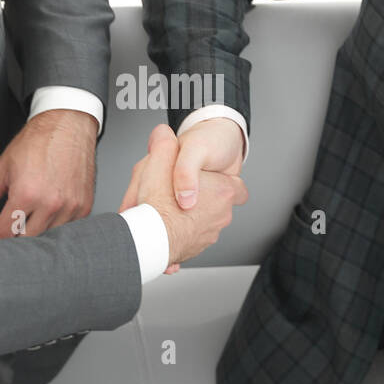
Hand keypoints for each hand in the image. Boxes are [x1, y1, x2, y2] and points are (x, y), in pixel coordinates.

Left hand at [0, 108, 98, 239]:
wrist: (67, 125)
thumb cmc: (36, 143)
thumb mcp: (0, 171)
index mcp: (26, 194)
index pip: (3, 235)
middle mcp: (51, 204)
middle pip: (26, 243)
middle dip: (12, 243)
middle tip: (5, 235)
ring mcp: (70, 208)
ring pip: (47, 241)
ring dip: (34, 237)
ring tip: (26, 224)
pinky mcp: (84, 208)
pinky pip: (66, 231)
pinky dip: (54, 229)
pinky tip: (46, 217)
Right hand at [119, 124, 247, 270]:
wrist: (146, 243)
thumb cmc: (158, 202)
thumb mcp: (162, 161)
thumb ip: (164, 146)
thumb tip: (162, 134)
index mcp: (223, 192)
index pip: (237, 188)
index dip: (225, 181)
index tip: (213, 181)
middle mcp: (220, 216)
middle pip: (217, 207)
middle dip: (202, 202)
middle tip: (181, 195)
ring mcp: (208, 236)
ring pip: (202, 225)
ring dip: (189, 219)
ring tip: (169, 211)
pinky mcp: (192, 250)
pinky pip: (188, 239)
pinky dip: (179, 234)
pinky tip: (164, 227)